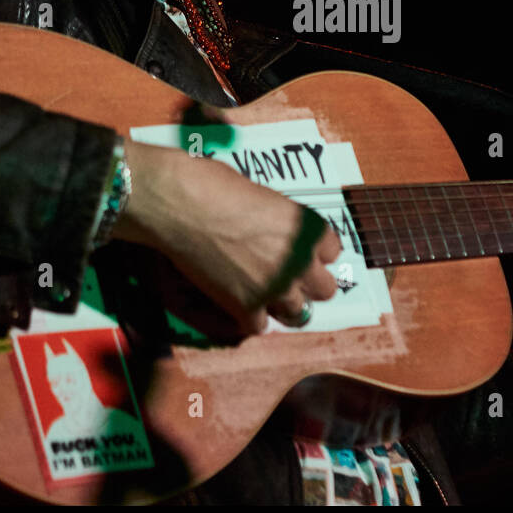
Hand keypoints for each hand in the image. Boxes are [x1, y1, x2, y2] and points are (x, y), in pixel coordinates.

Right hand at [111, 141, 342, 334]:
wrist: (180, 203)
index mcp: (309, 228)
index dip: (313, 253)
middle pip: (325, 289)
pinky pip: (260, 326)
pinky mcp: (245, 307)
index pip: (332, 252)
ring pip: (298, 313)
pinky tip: (239, 304)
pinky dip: (249, 318)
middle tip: (285, 276)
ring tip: (264, 293)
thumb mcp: (266, 198)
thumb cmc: (217, 186)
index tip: (297, 252)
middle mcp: (300, 261)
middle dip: (306, 283)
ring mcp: (275, 287)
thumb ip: (283, 225)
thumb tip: (277, 236)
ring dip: (282, 304)